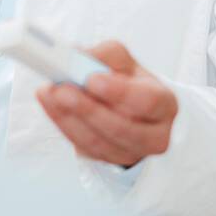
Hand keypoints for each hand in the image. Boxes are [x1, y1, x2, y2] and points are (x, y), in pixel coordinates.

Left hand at [36, 41, 176, 166]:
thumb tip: (79, 57)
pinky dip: (63, 125)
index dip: (119, 92)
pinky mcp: (107, 160)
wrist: (128, 110)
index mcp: (164, 104)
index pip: (148, 101)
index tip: (92, 79)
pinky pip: (83, 147)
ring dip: (69, 117)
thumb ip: (105, 55)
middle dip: (87, 108)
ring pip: (98, 141)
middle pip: (121, 127)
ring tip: (50, 94)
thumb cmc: (128, 83)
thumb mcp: (124, 62)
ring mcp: (131, 153)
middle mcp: (154, 134)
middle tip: (62, 89)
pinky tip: (51, 105)